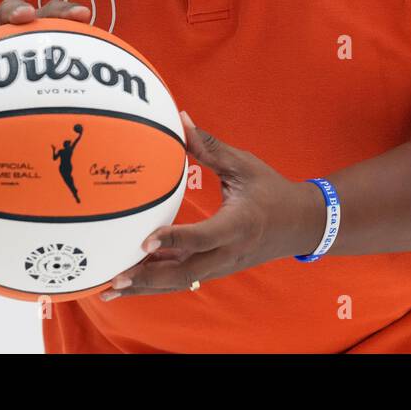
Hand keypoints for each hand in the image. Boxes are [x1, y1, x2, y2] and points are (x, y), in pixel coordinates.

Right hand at [0, 0, 90, 100]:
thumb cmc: (20, 93)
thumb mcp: (41, 95)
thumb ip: (66, 102)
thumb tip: (103, 133)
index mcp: (29, 33)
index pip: (52, 13)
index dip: (66, 11)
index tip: (83, 15)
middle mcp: (0, 30)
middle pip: (8, 12)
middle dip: (16, 11)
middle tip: (26, 17)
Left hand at [99, 110, 322, 300]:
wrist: (300, 224)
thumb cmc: (272, 190)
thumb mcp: (244, 165)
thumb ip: (210, 147)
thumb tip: (180, 119)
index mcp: (238, 225)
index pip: (203, 237)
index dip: (174, 240)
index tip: (145, 241)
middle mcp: (228, 252)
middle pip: (185, 273)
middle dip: (149, 278)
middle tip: (115, 278)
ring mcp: (222, 265)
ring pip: (181, 281)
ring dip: (147, 287)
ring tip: (110, 290)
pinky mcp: (216, 269)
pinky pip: (184, 279)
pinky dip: (157, 283)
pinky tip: (130, 283)